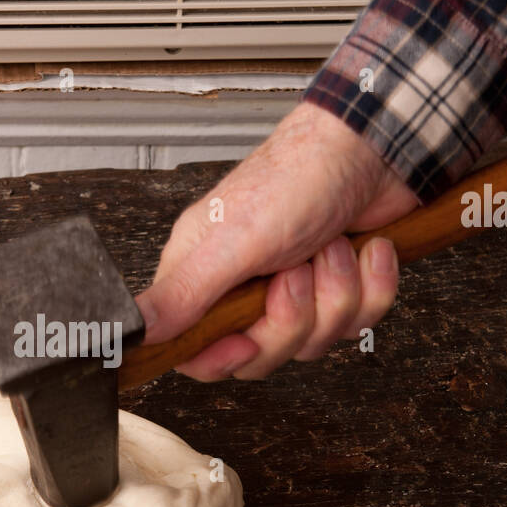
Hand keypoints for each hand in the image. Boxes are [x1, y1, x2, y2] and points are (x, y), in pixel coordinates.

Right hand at [134, 102, 418, 380]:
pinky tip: (365, 250)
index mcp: (203, 276)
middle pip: (262, 353)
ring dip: (337, 292)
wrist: (373, 147)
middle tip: (296, 270)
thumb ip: (182, 294)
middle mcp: (245, 287)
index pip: (194, 350)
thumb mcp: (232, 242)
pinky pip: (358, 320)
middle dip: (293, 318)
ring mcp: (295, 290)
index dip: (220, 358)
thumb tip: (133, 330)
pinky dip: (372, 285)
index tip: (247, 341)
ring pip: (314, 340)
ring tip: (331, 247)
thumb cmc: (297, 177)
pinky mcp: (337, 287)